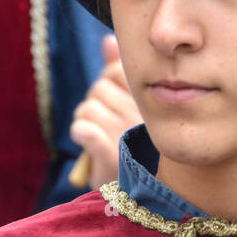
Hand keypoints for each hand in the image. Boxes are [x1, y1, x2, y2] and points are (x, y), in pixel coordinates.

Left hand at [69, 35, 140, 187]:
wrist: (138, 196)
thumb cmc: (135, 146)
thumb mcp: (131, 106)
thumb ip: (119, 70)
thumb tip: (108, 40)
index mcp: (155, 99)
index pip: (117, 70)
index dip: (107, 82)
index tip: (114, 100)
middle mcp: (145, 114)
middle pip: (99, 88)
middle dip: (94, 102)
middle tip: (105, 122)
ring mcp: (127, 134)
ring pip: (87, 108)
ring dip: (85, 121)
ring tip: (98, 136)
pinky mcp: (110, 154)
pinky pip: (82, 129)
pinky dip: (81, 136)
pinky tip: (90, 147)